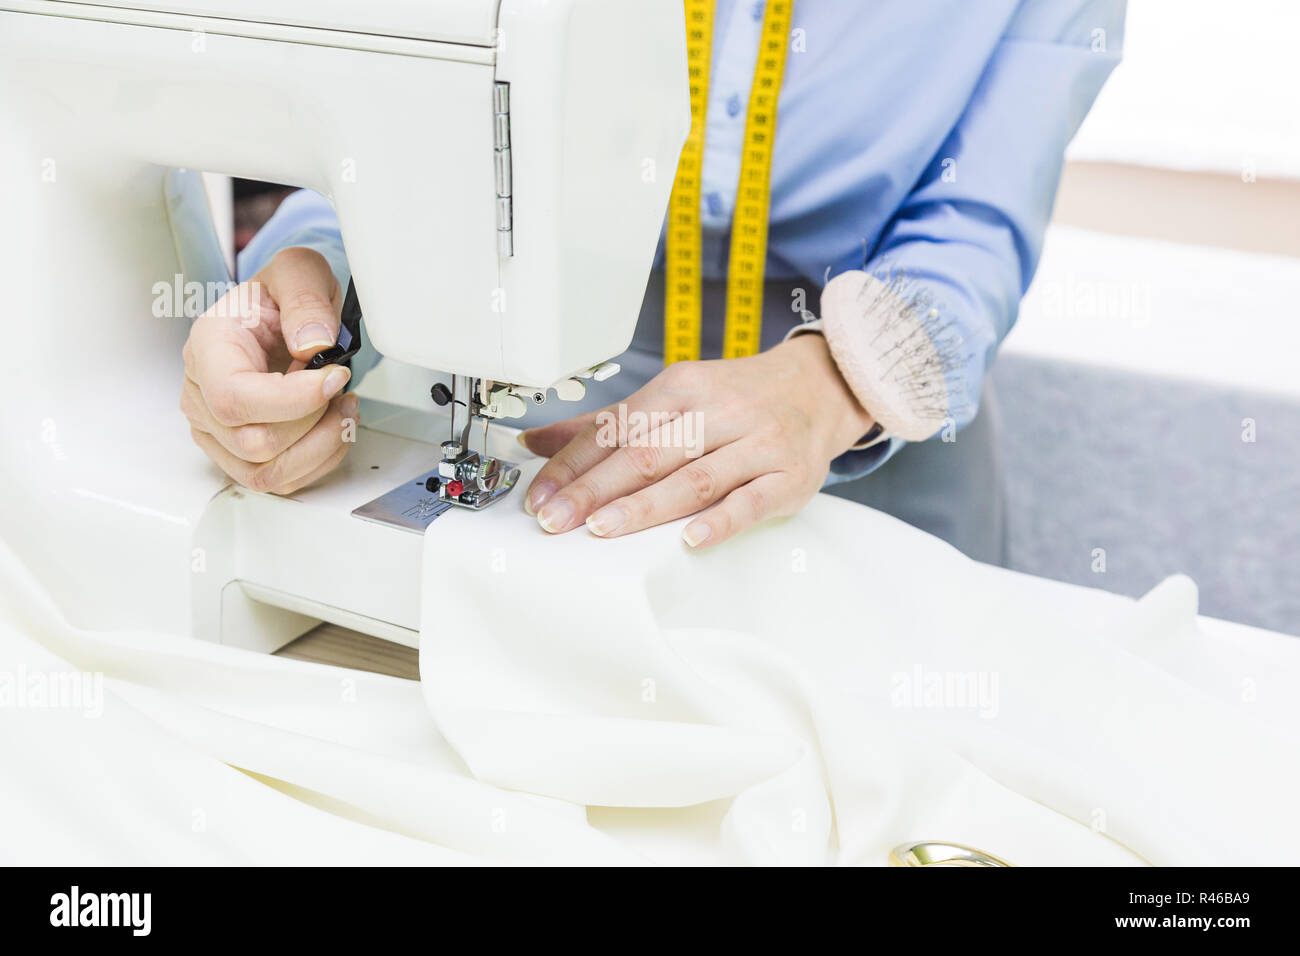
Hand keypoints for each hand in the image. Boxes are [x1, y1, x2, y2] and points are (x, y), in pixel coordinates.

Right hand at [180, 246, 358, 493]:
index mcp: (208, 347)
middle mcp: (201, 395)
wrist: (279, 313)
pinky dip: (319, 460)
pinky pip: (280, 480)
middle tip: (341, 386)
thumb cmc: (281, 297)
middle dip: (315, 423)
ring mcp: (215, 431)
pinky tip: (334, 426)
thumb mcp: (299, 272)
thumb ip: (305, 299)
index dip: (293, 401)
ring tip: (343, 407)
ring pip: (267, 472)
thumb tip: (312, 343)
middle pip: (255, 443)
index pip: (234, 398)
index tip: (334, 378)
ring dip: (321, 447)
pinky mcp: (239, 454)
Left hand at [519, 334, 873, 547]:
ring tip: (603, 529)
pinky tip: (689, 539)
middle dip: (595, 489)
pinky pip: (751, 501)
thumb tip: (536, 442)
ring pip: (694, 478)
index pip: (617, 428)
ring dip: (645, 506)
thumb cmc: (735, 399)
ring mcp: (757, 444)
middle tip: (556, 520)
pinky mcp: (788, 477)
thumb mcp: (674, 396)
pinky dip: (720, 521)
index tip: (541, 496)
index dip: (574, 464)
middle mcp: (719, 411)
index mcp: (682, 387)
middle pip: (648, 453)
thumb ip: (607, 425)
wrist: (819, 388)